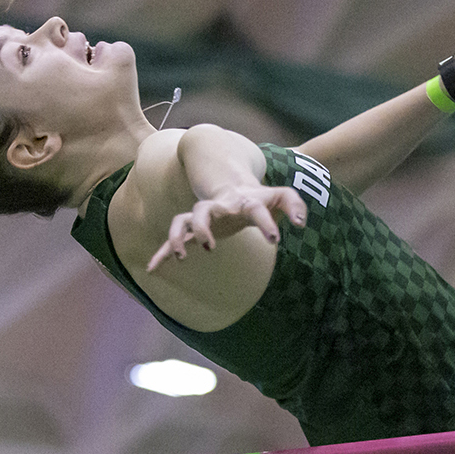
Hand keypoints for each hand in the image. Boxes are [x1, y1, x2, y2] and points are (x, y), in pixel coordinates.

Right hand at [146, 185, 307, 271]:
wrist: (230, 183)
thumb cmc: (258, 196)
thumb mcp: (278, 196)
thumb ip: (294, 204)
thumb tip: (302, 224)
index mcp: (243, 202)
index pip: (255, 210)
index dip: (265, 223)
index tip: (275, 240)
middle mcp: (219, 208)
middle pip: (203, 210)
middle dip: (203, 225)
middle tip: (210, 245)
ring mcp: (203, 217)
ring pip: (182, 221)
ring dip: (178, 237)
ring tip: (181, 255)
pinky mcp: (194, 230)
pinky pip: (173, 239)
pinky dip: (162, 254)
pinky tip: (153, 270)